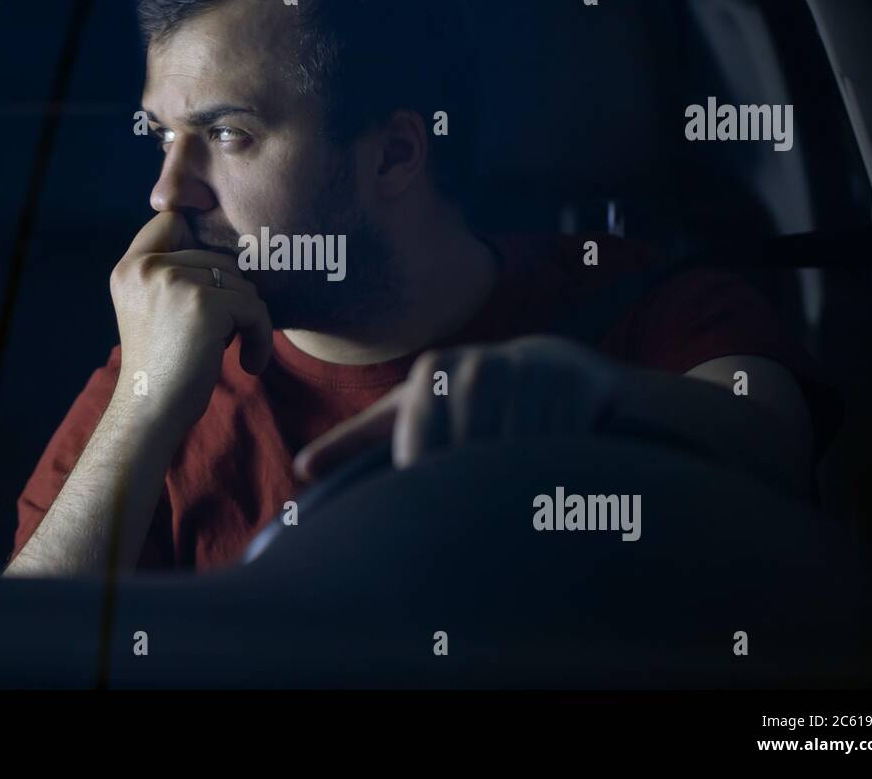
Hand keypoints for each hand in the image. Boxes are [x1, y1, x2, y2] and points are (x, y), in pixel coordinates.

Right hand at [110, 211, 272, 427]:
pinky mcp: (204, 303)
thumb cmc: (162, 370)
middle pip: (217, 256)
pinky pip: (253, 308)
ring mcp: (174, 281)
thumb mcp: (155, 311)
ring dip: (248, 319)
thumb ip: (176, 276)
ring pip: (241, 282)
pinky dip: (261, 337)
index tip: (218, 274)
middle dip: (232, 296)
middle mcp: (146, 267)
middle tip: (227, 337)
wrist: (149, 414)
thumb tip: (234, 253)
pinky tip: (250, 364)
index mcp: (129, 267)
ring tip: (237, 351)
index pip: (171, 220)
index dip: (197, 237)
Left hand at [293, 335, 618, 480]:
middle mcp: (475, 365)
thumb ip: (357, 440)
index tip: (439, 506)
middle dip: (470, 485)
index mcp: (432, 373)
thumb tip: (301, 470)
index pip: (420, 450)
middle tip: (476, 505)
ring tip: (511, 488)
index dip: (429, 484)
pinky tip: (548, 464)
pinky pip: (555, 440)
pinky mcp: (571, 379)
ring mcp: (525, 367)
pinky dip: (551, 461)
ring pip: (511, 450)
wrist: (552, 367)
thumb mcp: (412, 410)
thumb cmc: (467, 400)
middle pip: (465, 453)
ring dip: (511, 478)